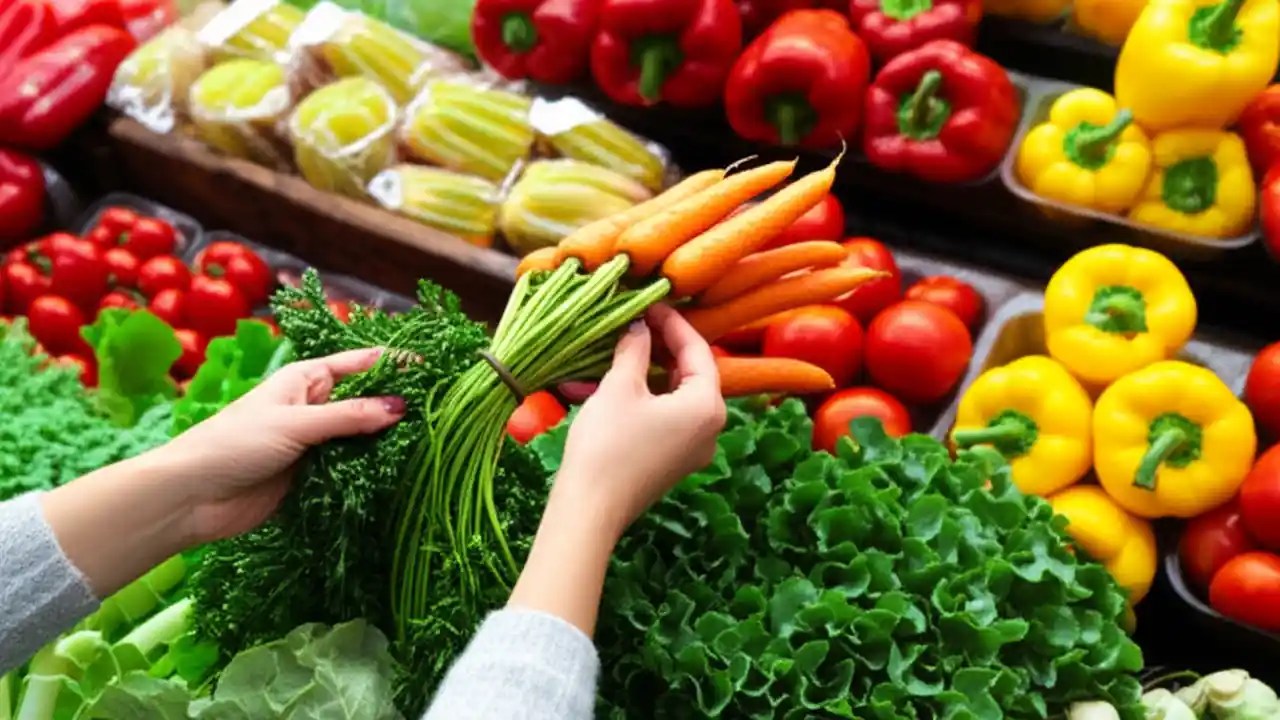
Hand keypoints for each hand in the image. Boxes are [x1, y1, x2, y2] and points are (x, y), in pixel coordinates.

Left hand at [44, 347, 405, 597]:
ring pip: (363, 438)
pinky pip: (351, 469)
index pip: (362, 363)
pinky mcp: (313, 476)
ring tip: (431, 445)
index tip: (437, 368)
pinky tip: (399, 475)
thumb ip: (349, 417)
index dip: (398, 363)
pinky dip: (371, 471)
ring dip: (388, 443)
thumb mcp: (295, 424)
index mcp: (307, 380)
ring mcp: (315, 443)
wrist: (191, 498)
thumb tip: (401, 407)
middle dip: (399, 406)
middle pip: (368, 401)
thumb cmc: (234, 445)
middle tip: (443, 413)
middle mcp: (315, 407)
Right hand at [508, 305, 725, 636]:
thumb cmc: (608, 444)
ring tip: (605, 353)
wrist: (589, 510)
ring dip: (637, 373)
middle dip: (654, 347)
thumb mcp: (620, 387)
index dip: (672, 322)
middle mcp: (709, 428)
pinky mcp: (669, 462)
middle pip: (687, 373)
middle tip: (631, 322)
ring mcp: (690, 449)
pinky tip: (594, 386)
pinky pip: (657, 418)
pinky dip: (632, 400)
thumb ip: (634, 349)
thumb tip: (639, 325)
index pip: (697, 349)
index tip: (650, 302)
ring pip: (668, 396)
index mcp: (708, 406)